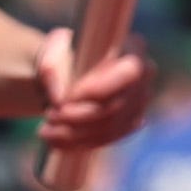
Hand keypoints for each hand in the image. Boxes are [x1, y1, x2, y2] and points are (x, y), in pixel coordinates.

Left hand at [34, 24, 153, 158]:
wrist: (67, 69)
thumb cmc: (62, 55)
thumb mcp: (51, 53)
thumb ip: (51, 69)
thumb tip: (59, 100)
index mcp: (132, 48)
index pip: (128, 74)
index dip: (98, 90)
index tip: (64, 101)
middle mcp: (145, 75)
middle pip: (117, 106)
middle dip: (80, 117)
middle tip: (50, 115)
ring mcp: (140, 101)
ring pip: (110, 127)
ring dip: (75, 134)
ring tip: (46, 130)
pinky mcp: (130, 122)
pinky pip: (107, 138)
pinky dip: (80, 143)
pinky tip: (55, 141)